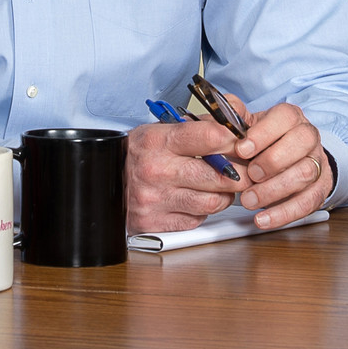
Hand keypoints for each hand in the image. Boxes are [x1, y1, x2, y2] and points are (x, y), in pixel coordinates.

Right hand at [126, 115, 243, 232]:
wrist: (102, 177)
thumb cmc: (138, 153)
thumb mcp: (161, 129)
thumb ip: (200, 127)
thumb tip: (237, 126)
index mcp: (158, 141)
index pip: (211, 137)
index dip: (234, 141)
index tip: (241, 143)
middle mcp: (156, 170)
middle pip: (220, 176)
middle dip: (240, 174)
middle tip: (244, 171)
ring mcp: (155, 199)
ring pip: (213, 202)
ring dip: (223, 195)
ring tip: (218, 186)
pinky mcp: (155, 222)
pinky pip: (197, 220)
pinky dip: (202, 211)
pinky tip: (194, 199)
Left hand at [227, 98, 336, 228]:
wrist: (288, 161)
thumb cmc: (263, 143)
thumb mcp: (247, 126)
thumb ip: (232, 119)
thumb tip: (219, 114)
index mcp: (290, 118)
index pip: (285, 117)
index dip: (263, 133)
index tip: (242, 149)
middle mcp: (308, 138)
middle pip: (302, 142)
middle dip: (272, 161)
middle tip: (250, 175)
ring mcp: (316, 163)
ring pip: (305, 173)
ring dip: (274, 190)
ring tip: (248, 200)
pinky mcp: (318, 190)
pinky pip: (307, 203)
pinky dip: (283, 213)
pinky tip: (263, 219)